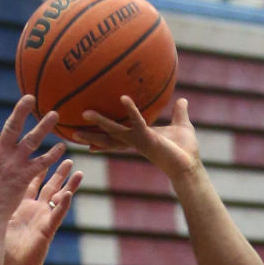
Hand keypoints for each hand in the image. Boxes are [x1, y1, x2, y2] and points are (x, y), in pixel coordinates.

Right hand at [0, 93, 64, 223]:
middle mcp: (1, 152)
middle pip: (12, 126)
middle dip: (21, 110)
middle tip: (30, 97)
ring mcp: (14, 163)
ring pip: (32, 140)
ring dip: (44, 127)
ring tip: (54, 114)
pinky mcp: (25, 175)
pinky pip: (42, 162)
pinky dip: (53, 154)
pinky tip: (63, 146)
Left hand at [4, 158, 82, 264]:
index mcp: (21, 205)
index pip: (32, 182)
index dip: (38, 167)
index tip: (42, 151)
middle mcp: (34, 210)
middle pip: (50, 186)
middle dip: (58, 172)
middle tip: (68, 157)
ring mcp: (43, 219)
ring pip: (59, 198)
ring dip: (69, 186)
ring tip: (78, 171)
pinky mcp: (47, 230)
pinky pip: (57, 215)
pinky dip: (63, 205)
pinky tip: (69, 194)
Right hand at [76, 94, 200, 185]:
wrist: (191, 166)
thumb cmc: (186, 150)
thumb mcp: (181, 126)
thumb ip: (179, 113)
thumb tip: (183, 100)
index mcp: (139, 139)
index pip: (116, 139)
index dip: (102, 140)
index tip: (88, 142)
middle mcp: (135, 141)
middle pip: (108, 138)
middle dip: (91, 136)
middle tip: (72, 132)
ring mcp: (139, 141)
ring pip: (115, 131)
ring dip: (101, 121)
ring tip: (85, 112)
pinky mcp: (148, 139)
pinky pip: (137, 122)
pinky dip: (131, 110)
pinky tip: (124, 98)